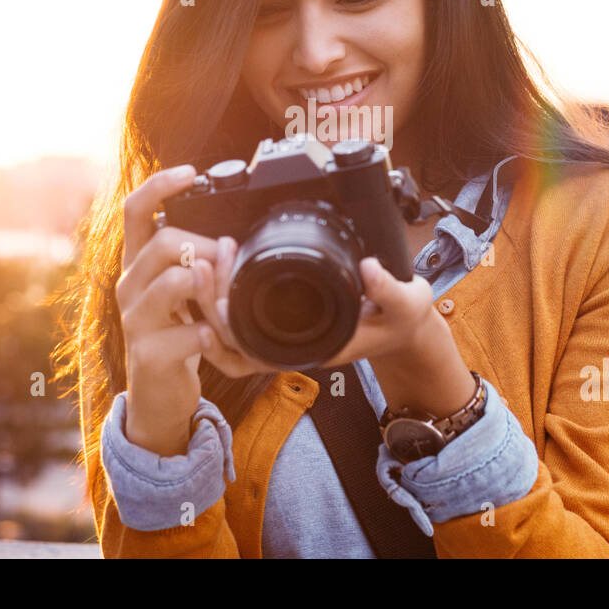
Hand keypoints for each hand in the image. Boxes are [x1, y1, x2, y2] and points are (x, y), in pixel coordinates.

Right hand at [115, 164, 230, 456]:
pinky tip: (217, 340)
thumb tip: (229, 240)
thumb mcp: (180, 292)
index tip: (191, 173)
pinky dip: (212, 334)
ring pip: (174, 283)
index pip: (136, 210)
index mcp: (137, 264)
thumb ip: (195, 262)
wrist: (158, 396)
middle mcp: (128, 285)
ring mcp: (134, 320)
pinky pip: (190, 333)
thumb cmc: (176, 335)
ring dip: (210, 288)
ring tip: (224, 302)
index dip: (160, 185)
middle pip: (164, 242)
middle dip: (207, 247)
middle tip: (228, 265)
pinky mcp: (147, 353)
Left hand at [196, 249, 448, 377]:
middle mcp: (294, 346)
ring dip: (214, 298)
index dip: (229, 330)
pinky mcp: (286, 321)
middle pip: (233, 338)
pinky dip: (227, 301)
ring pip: (232, 331)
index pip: (256, 351)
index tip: (216, 295)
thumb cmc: (403, 321)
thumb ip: (388, 289)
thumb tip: (368, 267)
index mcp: (315, 348)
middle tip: (203, 261)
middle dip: (211, 301)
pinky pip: (244, 320)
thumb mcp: (406, 304)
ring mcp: (287, 336)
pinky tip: (221, 269)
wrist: (405, 329)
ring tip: (208, 257)